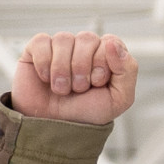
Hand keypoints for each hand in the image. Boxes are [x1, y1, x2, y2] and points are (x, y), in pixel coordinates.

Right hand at [13, 31, 137, 124]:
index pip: (111, 41)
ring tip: (62, 88)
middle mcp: (85, 47)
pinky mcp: (36, 49)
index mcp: (107, 55)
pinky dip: (44, 64)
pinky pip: (42, 42)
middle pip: (87, 38)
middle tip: (78, 88)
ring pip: (64, 39)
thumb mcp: (119, 98)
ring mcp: (61, 47)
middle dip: (83, 68)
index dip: (103, 63)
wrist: (54, 126)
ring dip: (62, 70)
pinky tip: (46, 79)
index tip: (97, 83)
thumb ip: (127, 70)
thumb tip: (113, 43)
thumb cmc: (86, 111)